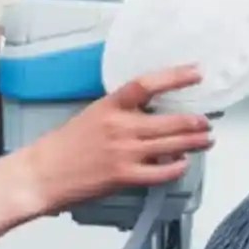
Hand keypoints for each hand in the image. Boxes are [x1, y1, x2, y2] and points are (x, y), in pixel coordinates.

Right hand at [8, 64, 212, 217]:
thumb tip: (148, 114)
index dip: (175, 77)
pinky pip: (161, 172)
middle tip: (207, 121)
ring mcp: (124, 152)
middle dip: (195, 122)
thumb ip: (119, 114)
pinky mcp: (124, 176)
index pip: (147, 84)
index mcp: (109, 106)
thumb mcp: (91, 116)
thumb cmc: (63, 145)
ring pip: (172, 145)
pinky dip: (177, 168)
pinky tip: (183, 164)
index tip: (196, 72)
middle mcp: (120, 127)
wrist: (42, 173)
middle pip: (169, 120)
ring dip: (194, 143)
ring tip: (206, 140)